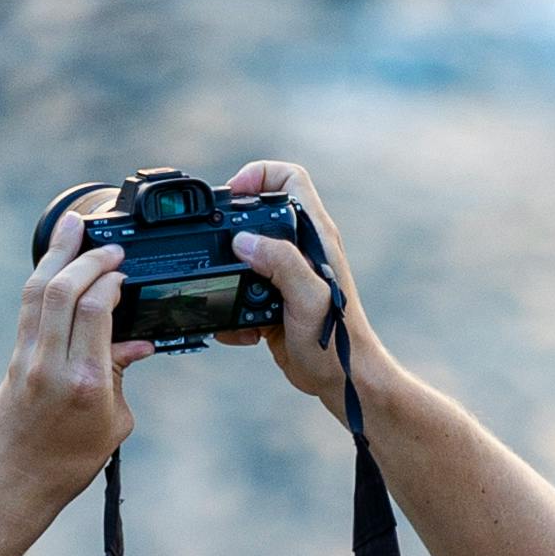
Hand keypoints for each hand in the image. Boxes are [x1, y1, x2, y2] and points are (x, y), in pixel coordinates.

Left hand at [0, 193, 141, 530]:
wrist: (16, 481)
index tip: (124, 271)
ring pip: (38, 291)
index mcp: (85, 381)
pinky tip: (54, 261)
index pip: (96, 310)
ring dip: (57, 254)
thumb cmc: (70, 460)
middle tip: (109, 247)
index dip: (110, 281)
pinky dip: (42, 278)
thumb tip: (139, 340)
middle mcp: (51, 364)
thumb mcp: (114, 422)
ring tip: (73, 226)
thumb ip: (123, 373)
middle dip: (87, 259)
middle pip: (62, 290)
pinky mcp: (15, 358)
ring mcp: (28, 358)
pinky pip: (28, 308)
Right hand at [214, 158, 370, 416]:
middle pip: (260, 211)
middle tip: (213, 243)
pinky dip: (232, 306)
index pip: (291, 179)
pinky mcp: (274, 298)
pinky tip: (238, 329)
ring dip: (228, 273)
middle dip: (231, 225)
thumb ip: (281, 263)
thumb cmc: (335, 341)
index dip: (259, 174)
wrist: (341, 380)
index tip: (232, 193)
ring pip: (246, 252)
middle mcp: (302, 248)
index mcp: (316, 236)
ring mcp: (287, 273)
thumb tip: (243, 240)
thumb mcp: (308, 298)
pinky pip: (242, 289)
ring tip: (226, 296)